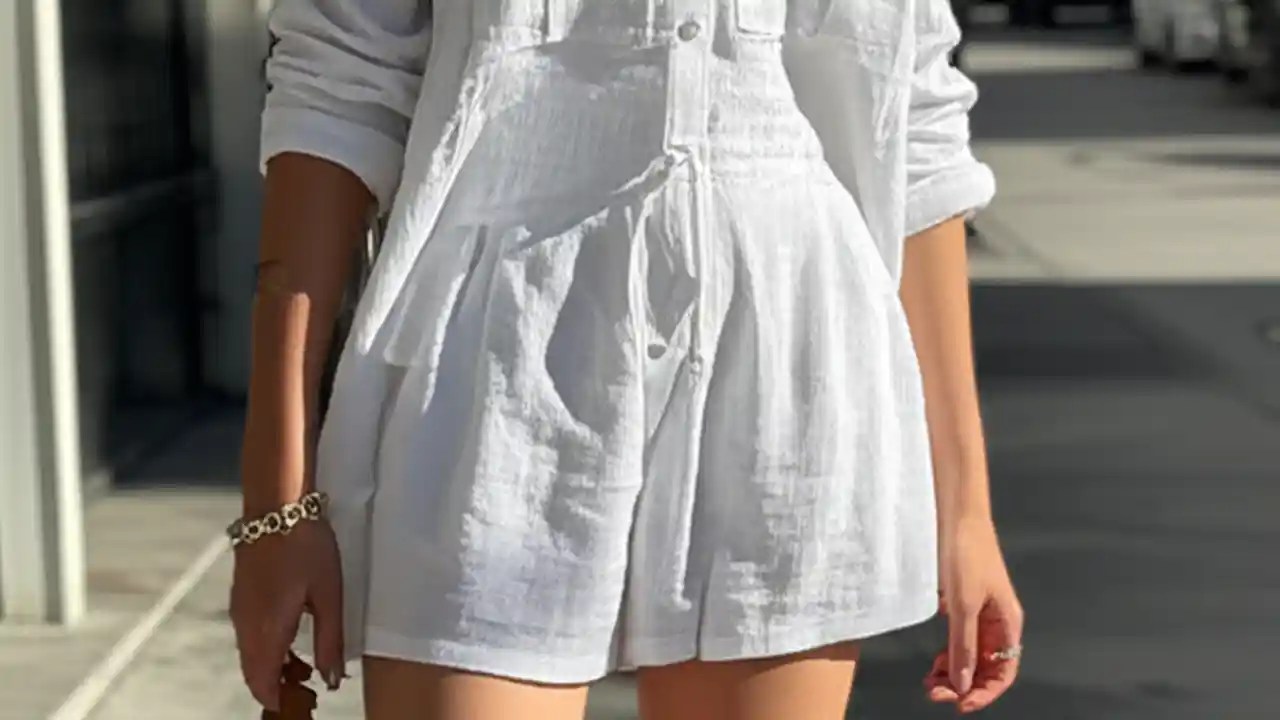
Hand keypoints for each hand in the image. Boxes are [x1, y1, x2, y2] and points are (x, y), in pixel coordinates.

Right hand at [230, 518, 343, 710]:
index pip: (263, 683)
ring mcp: (239, 610)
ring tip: (304, 666)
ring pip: (249, 655)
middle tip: (307, 688)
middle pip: (253, 672)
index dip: (279, 701)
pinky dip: (265, 648)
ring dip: (271, 667)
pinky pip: (248, 637)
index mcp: (267, 631)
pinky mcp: (240, 596)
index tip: (302, 704)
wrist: (277, 508)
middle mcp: (246, 626)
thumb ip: (329, 641)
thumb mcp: (329, 596)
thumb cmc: (308, 550)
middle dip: (276, 687)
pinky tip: (289, 639)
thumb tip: (330, 680)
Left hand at [925, 516, 1023, 713]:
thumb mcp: (963, 604)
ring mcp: (980, 615)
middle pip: (986, 667)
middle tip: (935, 693)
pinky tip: (933, 662)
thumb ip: (963, 645)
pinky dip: (948, 654)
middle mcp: (998, 623)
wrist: (956, 516)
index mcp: (1008, 623)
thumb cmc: (966, 553)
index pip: (1004, 672)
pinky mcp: (963, 605)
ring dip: (953, 672)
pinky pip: (959, 639)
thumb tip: (963, 683)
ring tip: (930, 682)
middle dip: (963, 685)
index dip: (985, 692)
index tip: (960, 704)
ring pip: (970, 656)